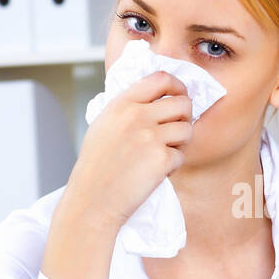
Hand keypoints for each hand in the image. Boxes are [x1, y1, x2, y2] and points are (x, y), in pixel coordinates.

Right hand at [59, 71, 193, 229]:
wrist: (92, 200)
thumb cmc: (96, 166)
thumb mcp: (104, 125)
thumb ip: (128, 108)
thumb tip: (158, 98)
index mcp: (122, 104)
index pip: (161, 79)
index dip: (178, 86)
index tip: (180, 96)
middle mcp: (137, 116)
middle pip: (182, 102)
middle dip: (185, 117)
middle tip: (174, 132)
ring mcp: (150, 137)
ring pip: (187, 129)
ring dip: (180, 143)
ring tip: (162, 154)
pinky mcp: (161, 160)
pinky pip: (181, 156)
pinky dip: (172, 166)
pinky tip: (154, 173)